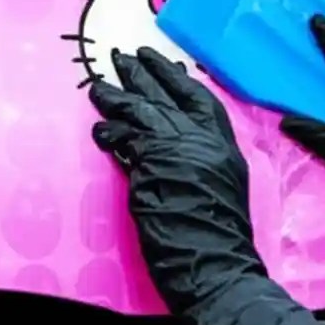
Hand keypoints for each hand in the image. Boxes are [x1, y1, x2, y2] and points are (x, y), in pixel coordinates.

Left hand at [90, 47, 324, 324]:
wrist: (217, 267)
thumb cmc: (219, 240)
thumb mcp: (220, 189)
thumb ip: (199, 162)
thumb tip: (171, 144)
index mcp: (225, 148)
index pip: (200, 100)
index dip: (176, 77)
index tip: (157, 60)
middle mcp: (205, 144)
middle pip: (169, 97)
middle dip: (144, 74)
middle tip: (122, 56)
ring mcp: (180, 154)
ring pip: (144, 113)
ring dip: (118, 97)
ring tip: (98, 86)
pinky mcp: (154, 169)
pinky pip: (127, 142)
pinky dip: (111, 133)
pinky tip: (99, 129)